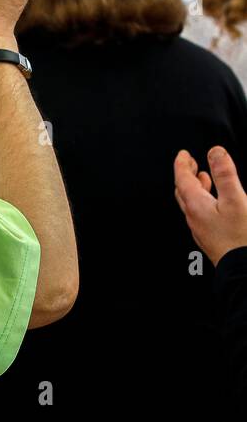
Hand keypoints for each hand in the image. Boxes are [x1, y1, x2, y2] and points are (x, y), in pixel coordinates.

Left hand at [174, 147, 246, 265]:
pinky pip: (201, 214)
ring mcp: (201, 229)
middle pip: (184, 190)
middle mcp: (194, 217)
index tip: (183, 154)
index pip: (182, 179)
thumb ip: (225, 175)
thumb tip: (214, 152)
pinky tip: (215, 204)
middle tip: (191, 163)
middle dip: (186, 174)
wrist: (243, 269)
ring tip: (204, 179)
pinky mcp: (210, 238)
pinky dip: (204, 201)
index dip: (182, 164)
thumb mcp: (235, 200)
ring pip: (192, 203)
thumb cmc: (241, 238)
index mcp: (196, 205)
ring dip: (196, 187)